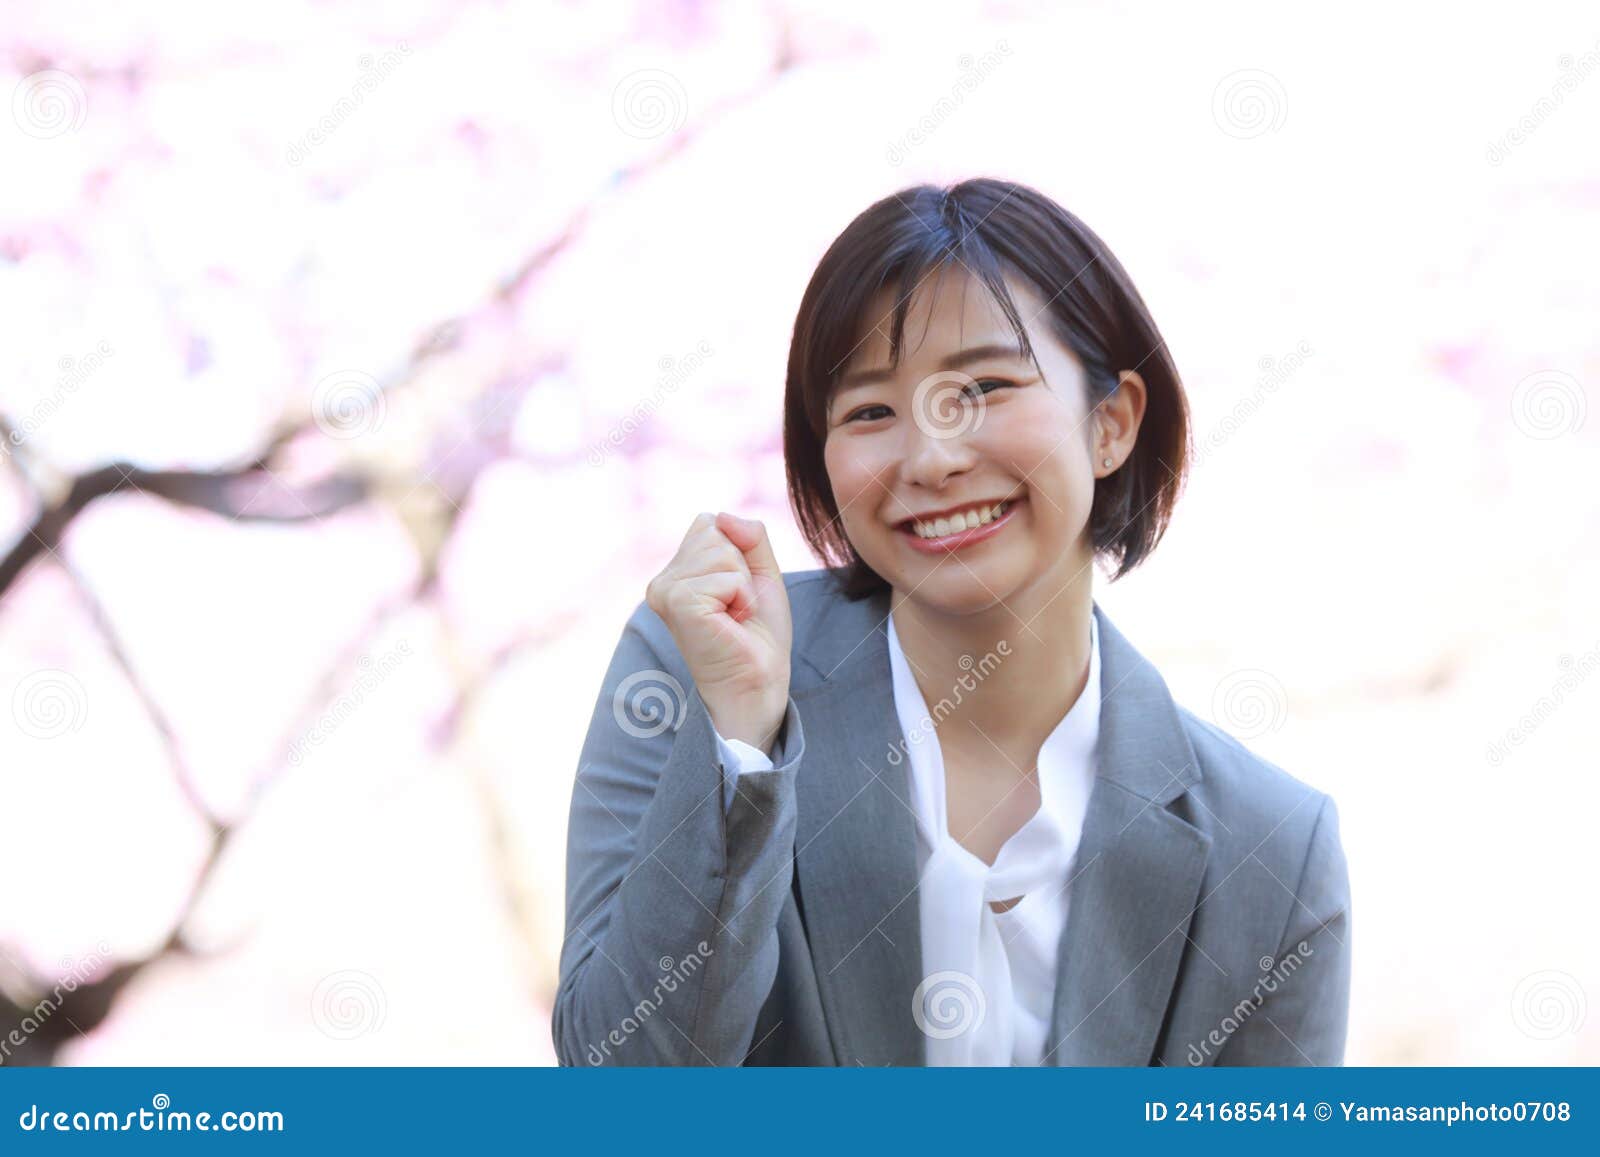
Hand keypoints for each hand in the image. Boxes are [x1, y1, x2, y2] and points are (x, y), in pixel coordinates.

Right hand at [644, 512, 792, 756]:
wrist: (757, 679)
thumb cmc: (757, 632)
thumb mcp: (760, 571)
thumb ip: (749, 535)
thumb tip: (720, 515)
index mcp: (676, 571)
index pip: (711, 522)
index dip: (739, 554)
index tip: (736, 592)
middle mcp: (663, 580)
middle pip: (716, 532)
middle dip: (741, 568)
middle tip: (736, 607)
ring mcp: (665, 591)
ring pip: (722, 552)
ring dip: (742, 585)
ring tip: (733, 615)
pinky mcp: (678, 604)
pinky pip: (727, 576)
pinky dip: (741, 598)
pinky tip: (730, 622)